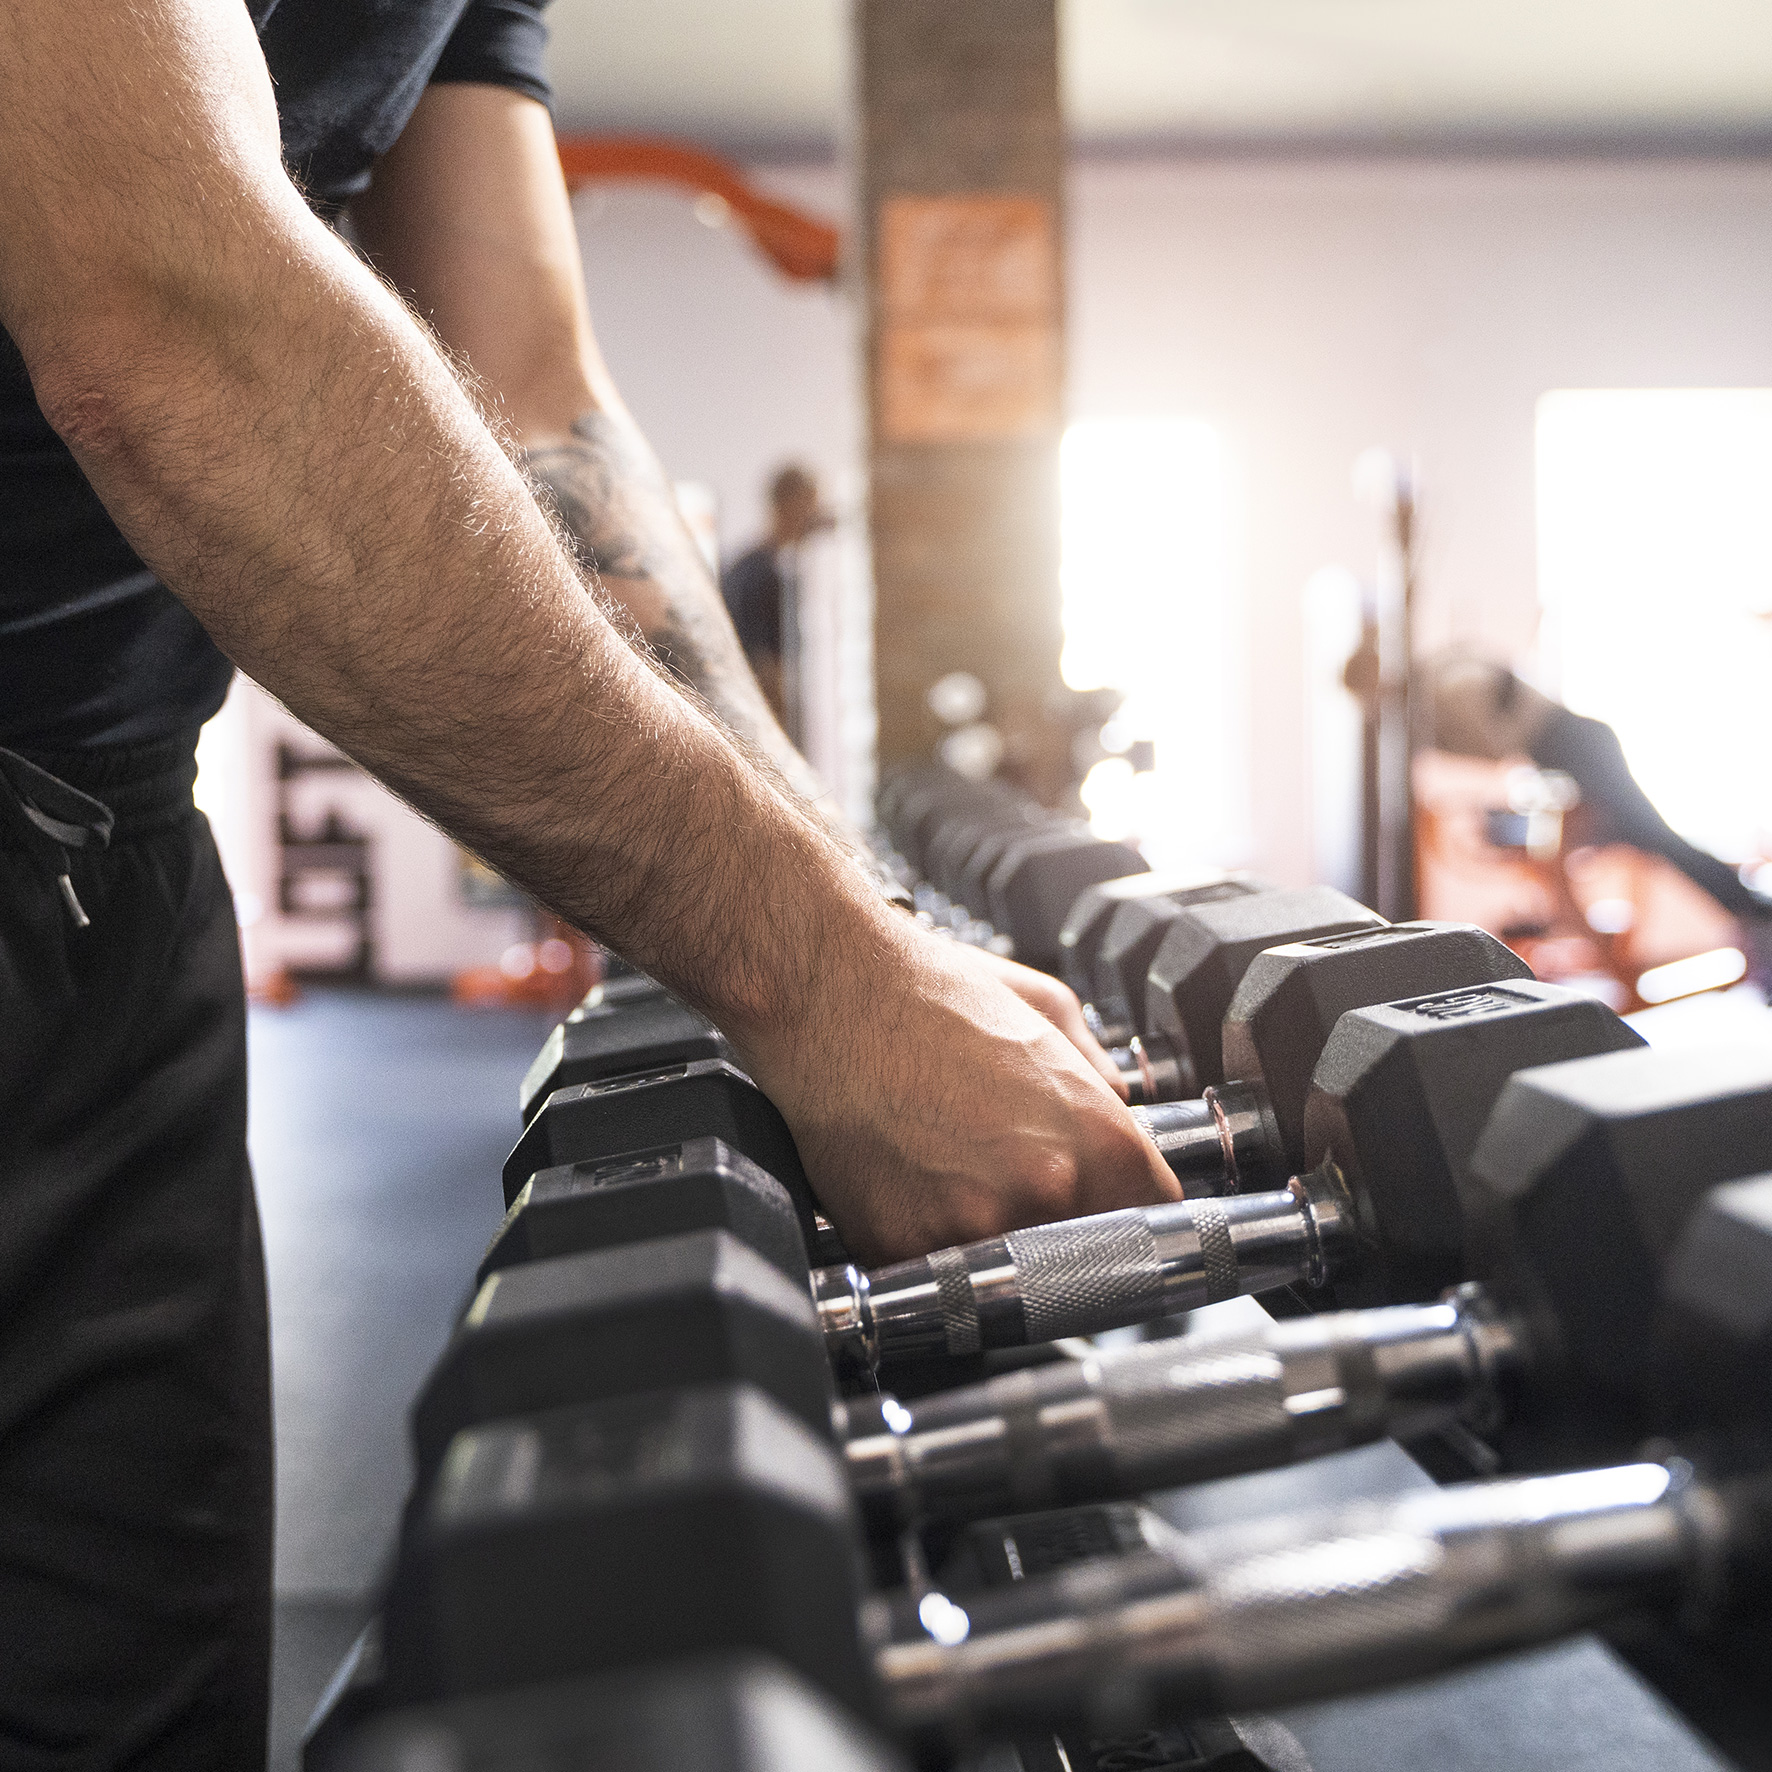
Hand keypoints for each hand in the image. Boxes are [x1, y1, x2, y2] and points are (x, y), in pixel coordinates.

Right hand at [735, 918, 1179, 1264]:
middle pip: (1080, 1257)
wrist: (827, 992)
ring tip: (948, 1171)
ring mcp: (971, 1228)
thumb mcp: (1048, 1007)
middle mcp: (1045, 1194)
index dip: (1133, 1215)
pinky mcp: (900, 1247)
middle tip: (1010, 1180)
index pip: (1154, 1221)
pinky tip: (903, 1181)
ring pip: (1001, 1272)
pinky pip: (927, 1271)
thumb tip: (1120, 1103)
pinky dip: (919, 1239)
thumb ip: (1099, 1070)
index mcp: (1099, 1140)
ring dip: (985, 1239)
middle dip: (1057, 1229)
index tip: (1111, 1213)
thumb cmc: (929, 991)